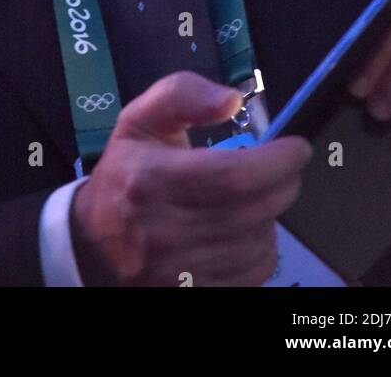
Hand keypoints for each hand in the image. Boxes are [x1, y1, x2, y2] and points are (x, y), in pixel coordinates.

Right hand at [70, 71, 311, 286]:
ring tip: (257, 198)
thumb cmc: (126, 171)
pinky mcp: (192, 294)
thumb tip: (232, 101)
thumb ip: (183, 95)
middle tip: (286, 169)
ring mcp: (177, 272)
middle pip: (252, 211)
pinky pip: (254, 274)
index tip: (296, 148)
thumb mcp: (141, 119)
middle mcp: (163, 231)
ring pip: (258, 245)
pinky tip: (246, 229)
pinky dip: (261, 249)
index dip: (276, 162)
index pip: (232, 175)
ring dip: (271, 217)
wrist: (94, 240)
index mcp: (149, 179)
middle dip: (283, 184)